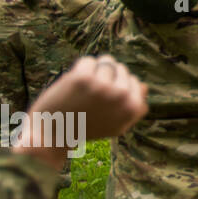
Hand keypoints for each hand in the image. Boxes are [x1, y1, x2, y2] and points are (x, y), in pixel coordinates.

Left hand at [13, 56, 148, 168]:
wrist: (52, 137)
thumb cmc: (84, 129)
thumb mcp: (116, 125)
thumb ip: (133, 108)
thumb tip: (145, 86)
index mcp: (133, 107)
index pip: (135, 82)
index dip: (118, 89)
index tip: (103, 102)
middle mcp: (121, 96)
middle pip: (121, 69)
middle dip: (108, 77)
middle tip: (91, 97)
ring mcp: (102, 86)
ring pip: (106, 61)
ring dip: (93, 72)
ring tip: (82, 90)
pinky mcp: (83, 79)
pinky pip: (88, 60)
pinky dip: (79, 69)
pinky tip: (72, 85)